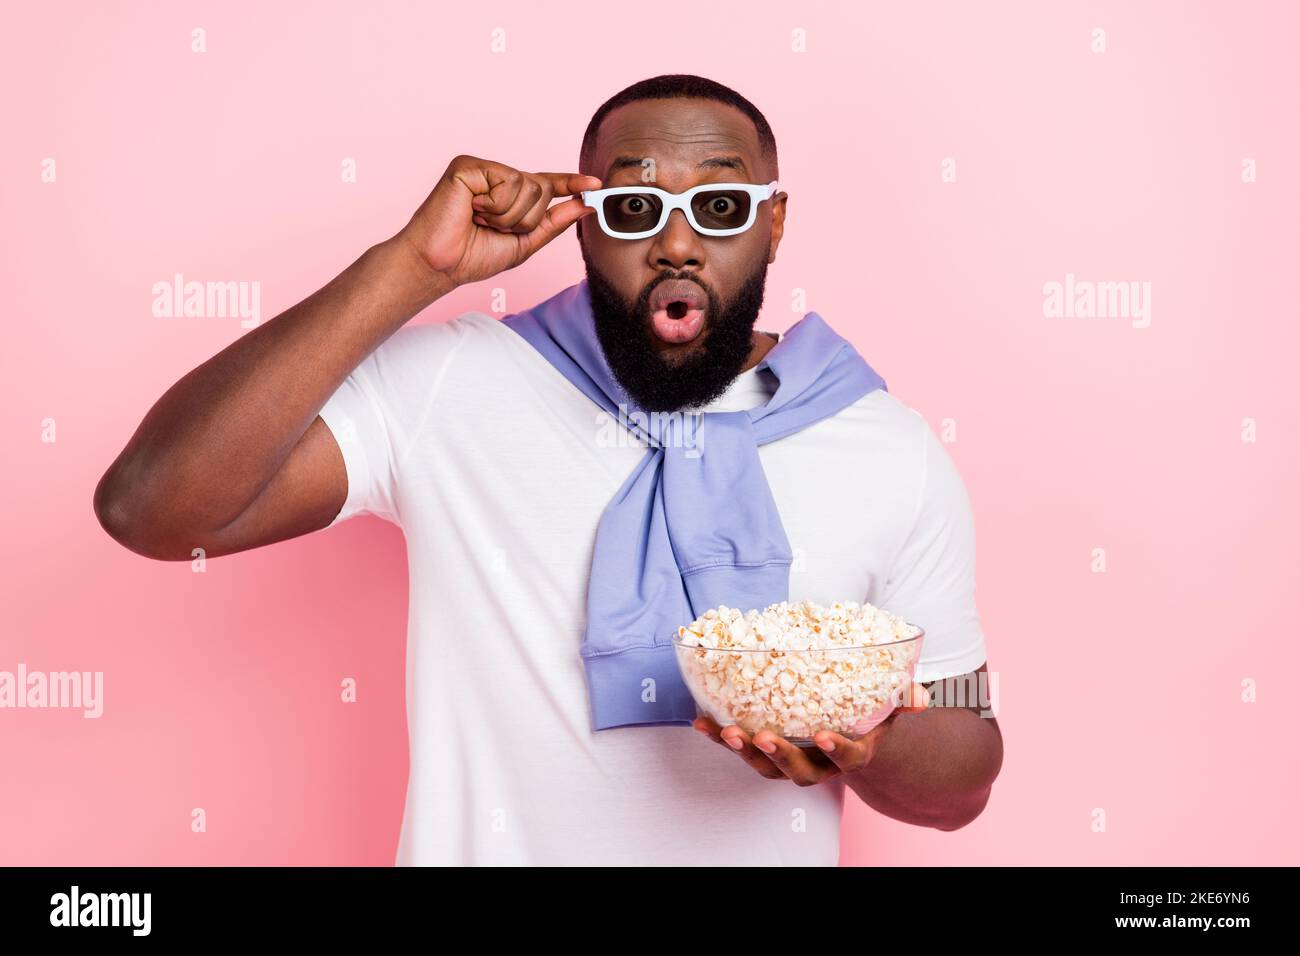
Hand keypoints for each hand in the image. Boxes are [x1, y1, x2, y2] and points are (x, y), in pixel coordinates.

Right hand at [397, 154, 601, 289]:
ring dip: (509, 215)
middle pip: (542, 188)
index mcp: (509, 195)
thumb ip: (555, 222)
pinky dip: (495, 206)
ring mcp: (483, 169)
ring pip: (528, 185)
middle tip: (494, 228)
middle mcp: (498, 178)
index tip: (595, 184)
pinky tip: (472, 210)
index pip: (546, 184)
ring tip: (480, 221)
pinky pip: (507, 181)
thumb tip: (585, 204)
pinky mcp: (469, 165)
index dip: (570, 183)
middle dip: (525, 218)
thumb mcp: (525, 243)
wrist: (441, 264)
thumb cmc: (473, 256)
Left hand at [692, 682, 930, 785]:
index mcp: (851, 754)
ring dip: (743, 752)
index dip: (836, 750)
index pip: (848, 760)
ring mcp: (789, 759)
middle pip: (799, 772)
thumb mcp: (887, 706)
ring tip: (726, 732)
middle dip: (779, 756)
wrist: (844, 728)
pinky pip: (741, 749)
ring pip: (766, 767)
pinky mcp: (764, 749)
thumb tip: (921, 695)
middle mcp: (819, 764)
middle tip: (761, 737)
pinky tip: (701, 722)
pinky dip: (719, 737)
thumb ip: (902, 699)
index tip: (823, 735)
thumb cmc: (867, 715)